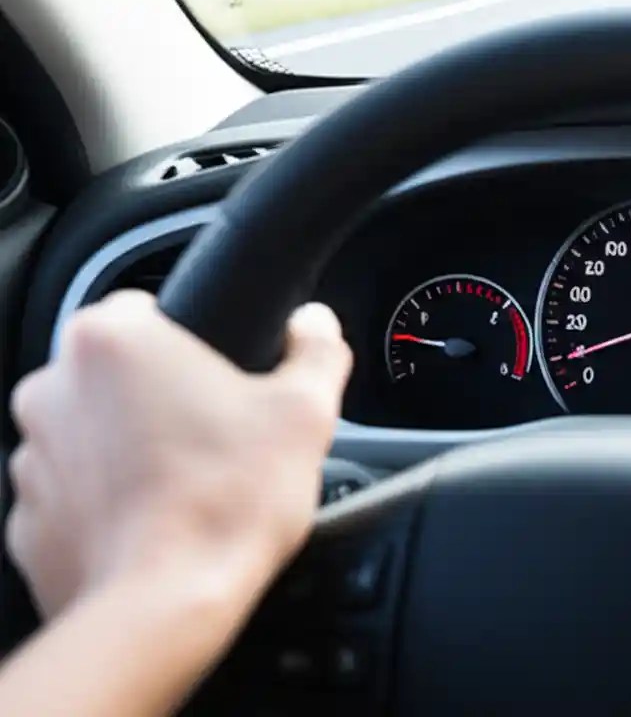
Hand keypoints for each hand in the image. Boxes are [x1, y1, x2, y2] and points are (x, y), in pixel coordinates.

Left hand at [7, 291, 350, 617]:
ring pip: (94, 435)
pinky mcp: (29, 520)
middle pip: (119, 373)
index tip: (227, 378)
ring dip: (135, 451)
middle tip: (221, 437)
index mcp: (111, 340)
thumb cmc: (227, 504)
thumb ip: (317, 351)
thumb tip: (316, 325)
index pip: (148, 307)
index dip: (196, 341)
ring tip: (193, 487)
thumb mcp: (305, 412)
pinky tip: (161, 524)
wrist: (166, 608)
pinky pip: (77, 497)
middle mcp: (52, 389)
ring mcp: (30, 458)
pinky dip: (113, 506)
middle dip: (164, 399)